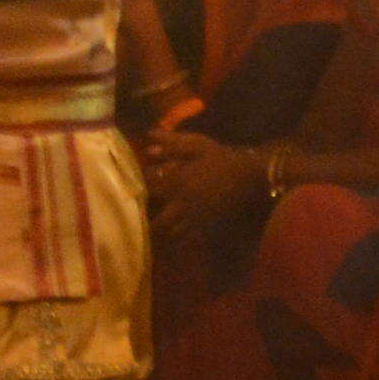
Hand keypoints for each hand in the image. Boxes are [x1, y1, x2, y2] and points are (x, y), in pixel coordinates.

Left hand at [143, 130, 271, 235]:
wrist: (249, 175)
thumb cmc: (220, 157)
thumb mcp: (197, 144)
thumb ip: (172, 142)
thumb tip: (149, 137)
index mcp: (179, 183)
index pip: (150, 190)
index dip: (137, 189)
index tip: (129, 187)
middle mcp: (184, 205)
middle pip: (158, 223)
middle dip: (146, 224)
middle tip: (134, 221)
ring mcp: (196, 219)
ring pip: (172, 235)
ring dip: (160, 235)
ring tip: (148, 233)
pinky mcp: (206, 226)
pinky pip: (188, 240)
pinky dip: (177, 242)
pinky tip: (170, 242)